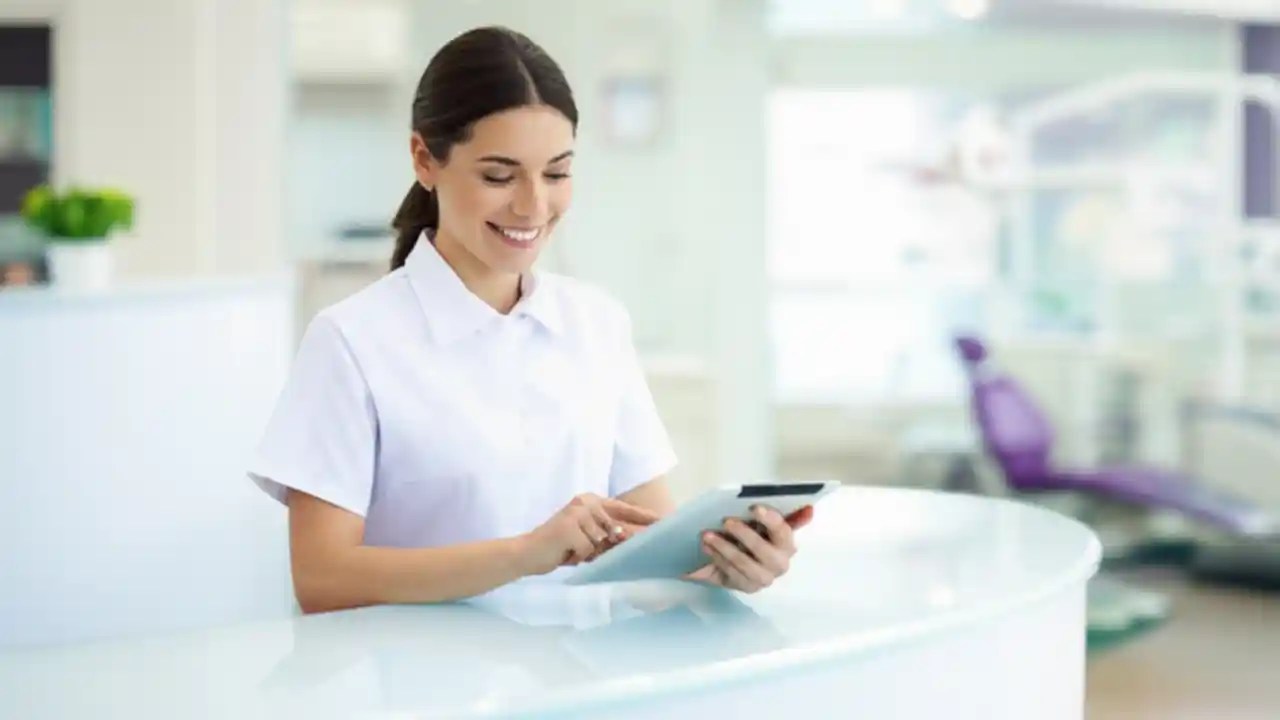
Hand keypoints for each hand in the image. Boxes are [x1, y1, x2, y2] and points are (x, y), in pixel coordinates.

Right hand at [518, 493, 660, 575]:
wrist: (528, 553)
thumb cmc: (560, 548)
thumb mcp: (588, 538)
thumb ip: (607, 536)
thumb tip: (631, 540)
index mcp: (590, 500)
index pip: (622, 508)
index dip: (643, 516)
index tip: (664, 522)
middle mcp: (585, 502)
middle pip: (614, 529)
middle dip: (607, 546)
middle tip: (582, 549)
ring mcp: (577, 513)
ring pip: (602, 542)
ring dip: (589, 553)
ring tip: (571, 551)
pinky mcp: (569, 527)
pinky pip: (588, 550)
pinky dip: (578, 557)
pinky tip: (565, 554)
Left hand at [686, 504, 813, 591]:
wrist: (732, 558)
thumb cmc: (750, 535)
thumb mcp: (760, 522)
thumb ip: (780, 514)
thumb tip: (809, 510)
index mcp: (786, 543)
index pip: (783, 532)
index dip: (770, 520)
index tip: (753, 508)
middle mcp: (780, 563)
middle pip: (764, 550)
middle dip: (744, 534)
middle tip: (725, 521)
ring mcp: (763, 578)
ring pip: (744, 564)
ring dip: (724, 548)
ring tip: (707, 535)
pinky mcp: (747, 587)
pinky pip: (731, 574)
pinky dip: (717, 558)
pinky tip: (707, 547)